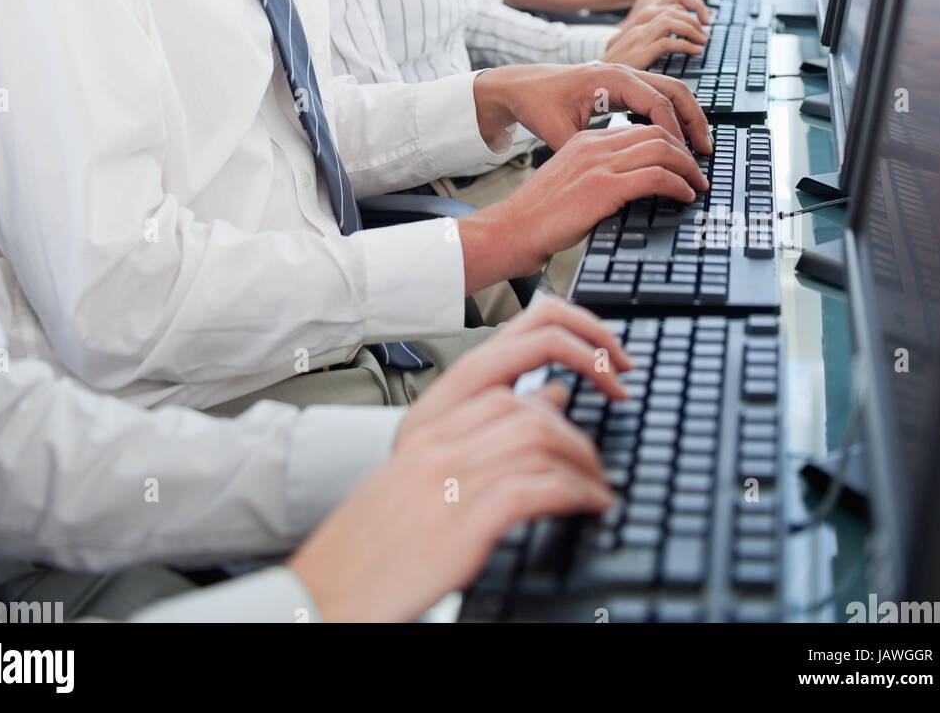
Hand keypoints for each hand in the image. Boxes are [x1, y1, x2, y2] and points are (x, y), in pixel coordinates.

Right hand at [288, 299, 625, 622]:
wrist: (323, 595)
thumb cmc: (376, 540)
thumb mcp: (427, 473)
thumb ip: (484, 430)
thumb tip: (554, 394)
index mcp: (429, 422)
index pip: (508, 347)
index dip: (568, 343)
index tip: (604, 362)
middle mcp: (436, 441)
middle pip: (528, 396)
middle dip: (585, 401)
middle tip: (615, 414)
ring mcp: (445, 480)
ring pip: (538, 436)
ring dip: (585, 458)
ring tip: (600, 481)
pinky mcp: (459, 525)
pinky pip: (535, 489)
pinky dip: (575, 493)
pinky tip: (591, 505)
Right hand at [459, 120, 709, 290]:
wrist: (513, 228)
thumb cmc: (538, 215)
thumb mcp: (570, 182)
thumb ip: (597, 174)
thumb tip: (629, 187)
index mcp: (585, 141)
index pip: (639, 129)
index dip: (668, 142)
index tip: (681, 161)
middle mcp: (594, 145)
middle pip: (656, 132)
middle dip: (685, 150)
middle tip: (697, 172)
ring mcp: (599, 164)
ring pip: (662, 149)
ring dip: (688, 168)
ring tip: (697, 185)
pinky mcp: (604, 187)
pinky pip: (656, 177)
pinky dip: (678, 185)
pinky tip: (685, 197)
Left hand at [473, 61, 711, 155]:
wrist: (521, 86)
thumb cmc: (537, 104)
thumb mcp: (559, 132)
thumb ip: (589, 149)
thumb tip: (614, 173)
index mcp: (610, 78)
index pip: (657, 101)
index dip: (675, 131)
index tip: (685, 157)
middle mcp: (623, 72)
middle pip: (675, 90)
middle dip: (694, 120)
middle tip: (706, 151)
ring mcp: (625, 77)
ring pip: (670, 92)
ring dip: (688, 117)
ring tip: (699, 148)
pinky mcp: (623, 86)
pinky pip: (657, 97)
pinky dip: (673, 116)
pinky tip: (676, 140)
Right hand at [604, 4, 708, 68]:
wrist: (593, 78)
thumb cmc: (618, 63)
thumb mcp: (638, 44)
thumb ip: (656, 36)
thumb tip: (680, 37)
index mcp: (640, 18)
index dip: (690, 7)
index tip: (702, 20)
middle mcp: (639, 23)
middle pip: (674, 5)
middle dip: (695, 15)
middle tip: (706, 29)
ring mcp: (638, 37)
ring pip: (671, 19)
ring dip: (693, 28)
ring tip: (703, 39)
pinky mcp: (639, 53)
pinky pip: (667, 42)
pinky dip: (686, 45)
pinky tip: (696, 51)